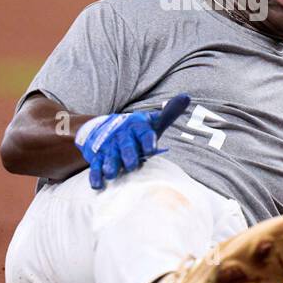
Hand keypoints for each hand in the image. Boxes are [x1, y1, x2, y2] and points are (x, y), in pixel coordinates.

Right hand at [75, 94, 190, 189]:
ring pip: (110, 156)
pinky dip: (96, 175)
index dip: (148, 141)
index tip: (152, 150)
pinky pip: (96, 166)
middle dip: (128, 155)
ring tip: (111, 174)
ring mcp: (109, 147)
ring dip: (110, 165)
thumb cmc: (138, 130)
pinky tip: (97, 185)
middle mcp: (122, 135)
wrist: (107, 128)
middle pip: (126, 145)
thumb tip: (186, 97)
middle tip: (131, 165)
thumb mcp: (152, 122)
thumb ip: (168, 114)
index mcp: (137, 126)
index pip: (144, 133)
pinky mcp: (98, 156)